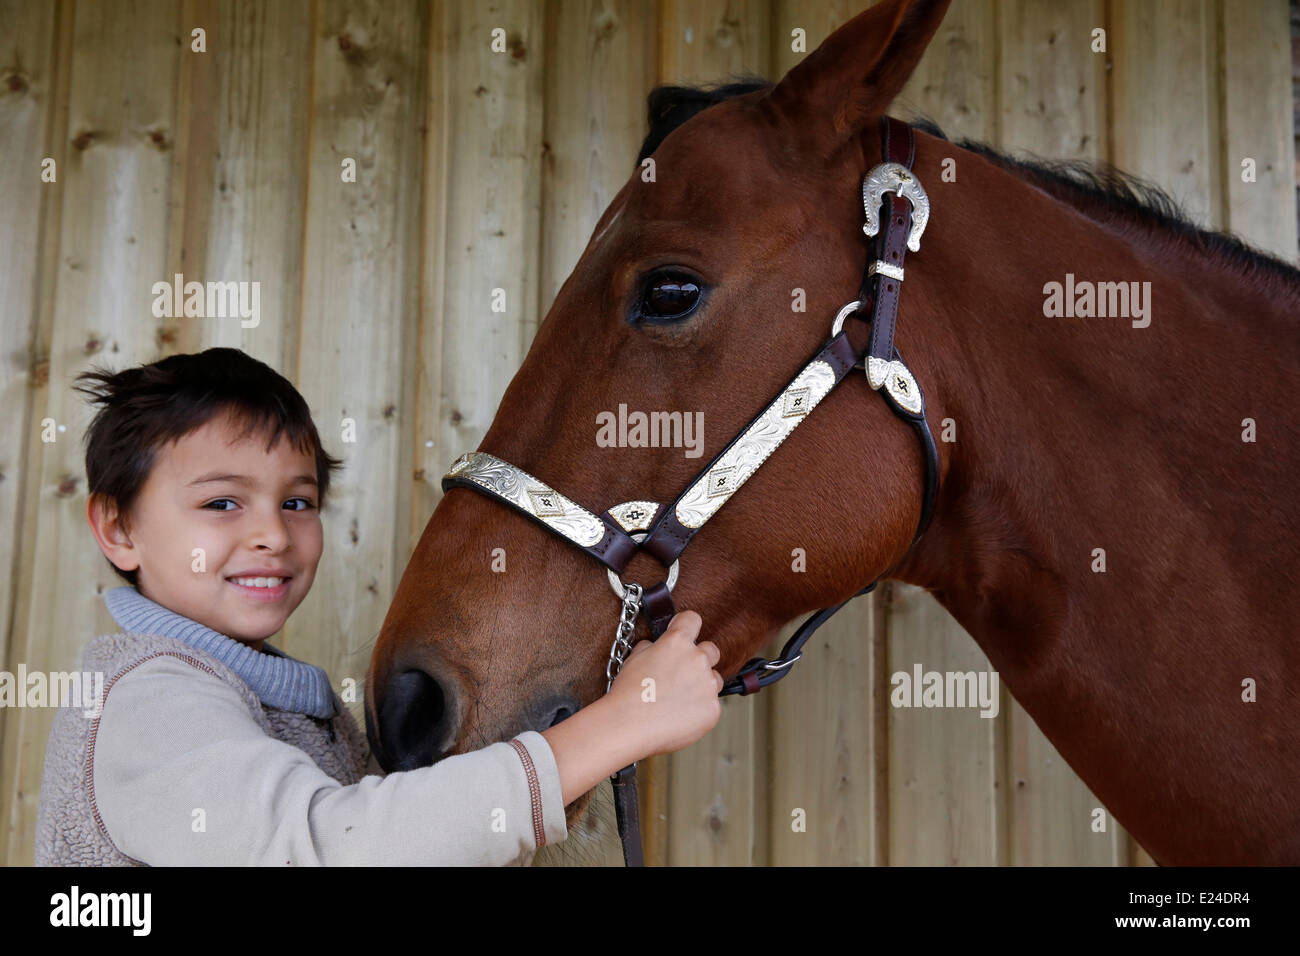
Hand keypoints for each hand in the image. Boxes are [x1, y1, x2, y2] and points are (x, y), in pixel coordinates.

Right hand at [607, 610, 722, 756]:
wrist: (629, 726)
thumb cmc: (627, 693)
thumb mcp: (633, 659)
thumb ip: (651, 647)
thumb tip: (655, 647)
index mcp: (677, 642)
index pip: (692, 619)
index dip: (686, 625)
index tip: (682, 631)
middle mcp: (697, 659)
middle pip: (711, 650)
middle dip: (700, 658)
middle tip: (682, 673)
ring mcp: (708, 685)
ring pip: (714, 680)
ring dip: (702, 685)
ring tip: (678, 700)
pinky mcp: (713, 709)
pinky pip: (711, 705)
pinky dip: (699, 710)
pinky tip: (679, 717)